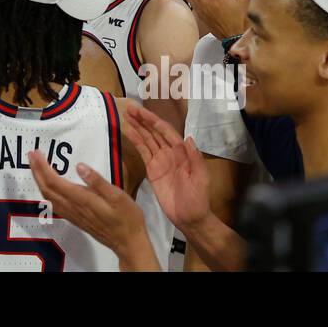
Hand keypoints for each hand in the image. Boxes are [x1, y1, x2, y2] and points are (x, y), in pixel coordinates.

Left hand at [29, 151, 159, 268]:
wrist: (128, 242)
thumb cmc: (126, 216)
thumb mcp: (117, 196)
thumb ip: (97, 181)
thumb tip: (79, 166)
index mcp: (81, 199)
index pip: (54, 181)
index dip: (42, 167)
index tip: (35, 153)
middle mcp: (73, 207)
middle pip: (47, 189)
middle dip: (37, 171)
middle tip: (31, 155)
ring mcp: (73, 215)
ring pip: (49, 198)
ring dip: (39, 181)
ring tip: (36, 167)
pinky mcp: (75, 219)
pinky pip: (54, 205)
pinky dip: (47, 192)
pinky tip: (48, 188)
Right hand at [123, 105, 211, 230]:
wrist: (190, 218)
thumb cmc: (198, 199)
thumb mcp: (201, 178)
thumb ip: (195, 159)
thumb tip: (189, 138)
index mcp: (182, 152)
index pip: (166, 132)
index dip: (154, 121)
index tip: (142, 111)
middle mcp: (170, 153)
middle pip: (155, 132)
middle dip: (143, 119)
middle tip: (130, 107)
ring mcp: (160, 161)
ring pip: (147, 139)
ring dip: (138, 127)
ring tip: (126, 115)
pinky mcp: (152, 171)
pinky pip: (143, 153)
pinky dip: (136, 142)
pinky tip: (129, 132)